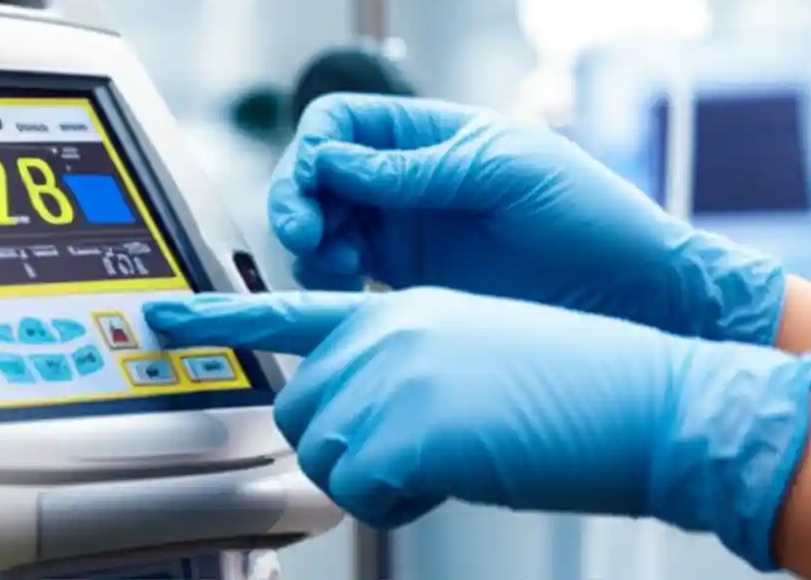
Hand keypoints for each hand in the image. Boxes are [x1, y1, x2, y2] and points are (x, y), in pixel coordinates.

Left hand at [145, 289, 810, 570]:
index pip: (286, 312)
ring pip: (325, 459)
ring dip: (378, 477)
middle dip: (348, 448)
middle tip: (422, 449)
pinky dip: (405, 501)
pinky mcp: (405, 425)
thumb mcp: (467, 353)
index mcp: (395, 308)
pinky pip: (364, 494)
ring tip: (451, 453)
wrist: (646, 397)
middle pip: (302, 416)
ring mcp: (389, 374)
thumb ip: (393, 373)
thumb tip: (349, 428)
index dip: (216, 319)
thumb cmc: (571, 384)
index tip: (164, 320)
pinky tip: (459, 471)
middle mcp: (380, 331)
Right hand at [270, 94, 783, 343]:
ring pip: (324, 223)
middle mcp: (407, 176)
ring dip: (312, 241)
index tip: (316, 191)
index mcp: (431, 132)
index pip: (341, 122)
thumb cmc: (588, 215)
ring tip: (338, 268)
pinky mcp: (411, 278)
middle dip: (298, 199)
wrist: (632, 293)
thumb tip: (332, 162)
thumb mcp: (504, 174)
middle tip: (306, 238)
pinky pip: (346, 270)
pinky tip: (351, 290)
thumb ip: (416, 170)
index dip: (313, 150)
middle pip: (319, 174)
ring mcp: (407, 229)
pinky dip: (329, 277)